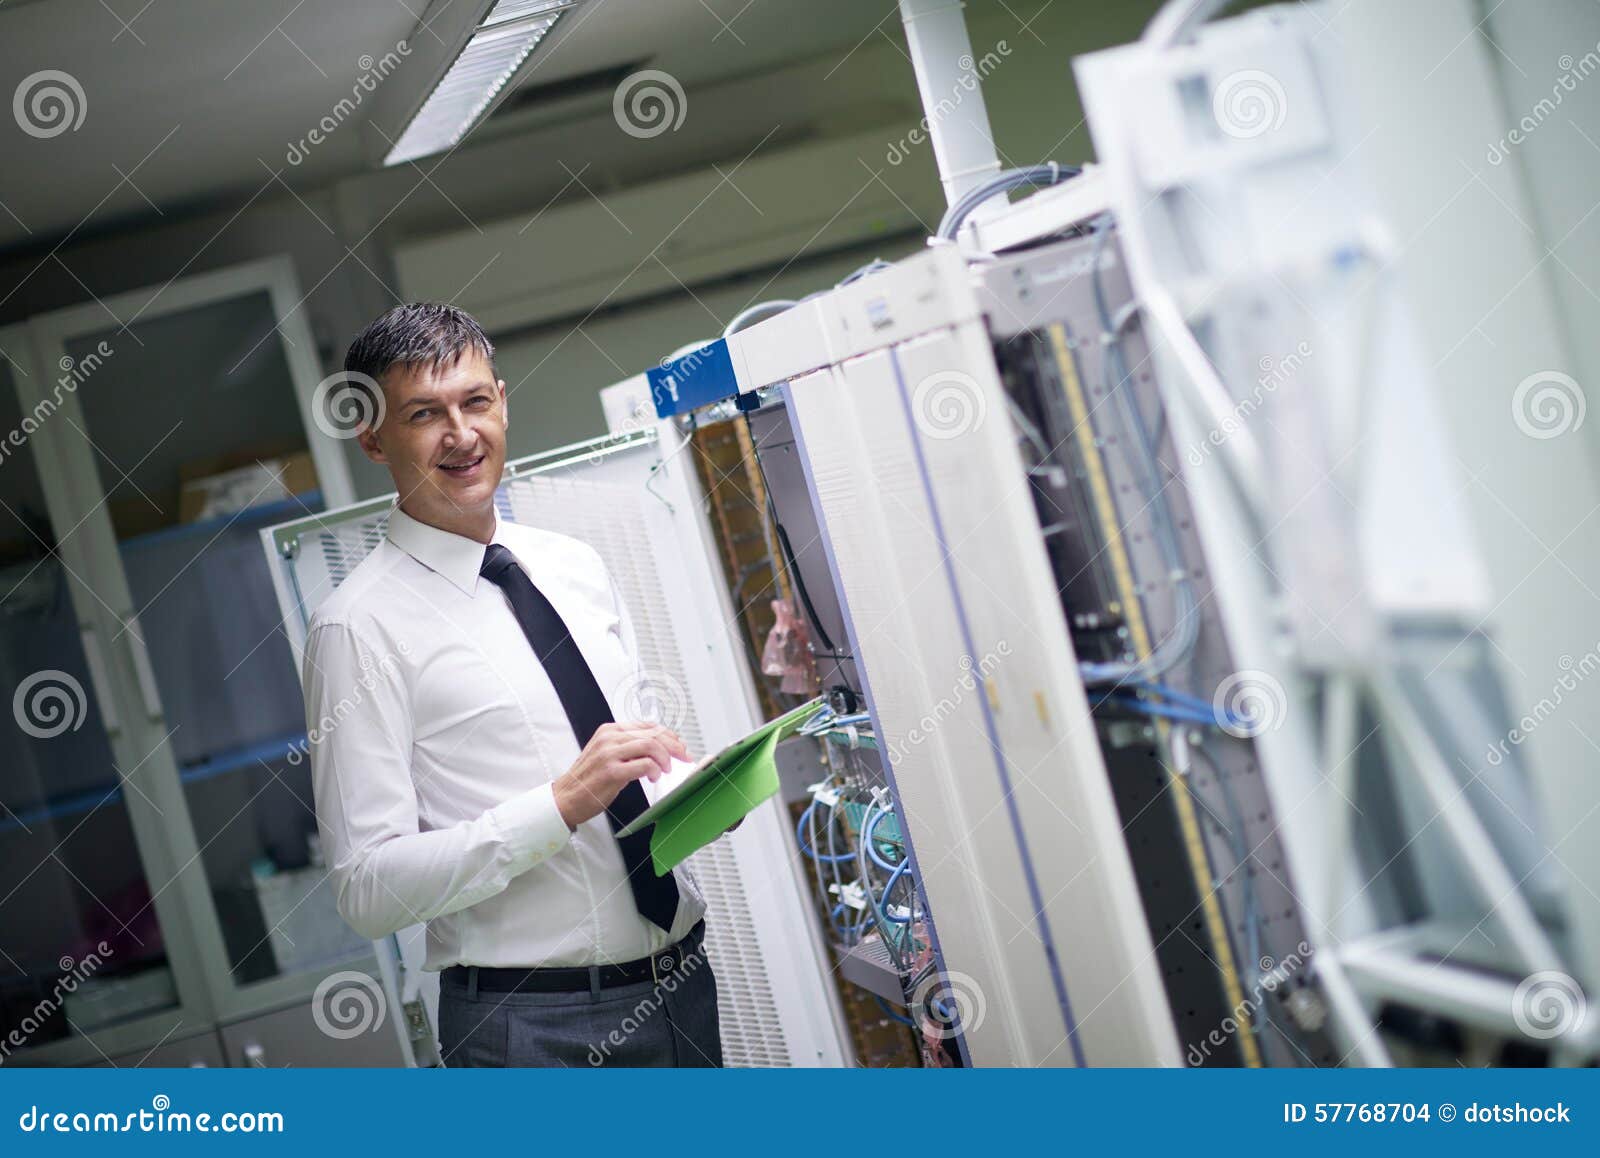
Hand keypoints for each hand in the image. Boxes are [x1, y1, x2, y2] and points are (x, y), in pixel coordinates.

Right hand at [553, 722, 688, 830]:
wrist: (566, 798)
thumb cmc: (589, 780)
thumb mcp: (608, 754)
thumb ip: (629, 748)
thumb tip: (660, 748)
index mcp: (610, 731)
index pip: (648, 726)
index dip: (669, 735)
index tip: (680, 746)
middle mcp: (609, 738)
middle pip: (653, 734)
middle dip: (674, 746)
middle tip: (684, 757)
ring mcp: (609, 754)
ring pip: (650, 745)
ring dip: (665, 758)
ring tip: (665, 770)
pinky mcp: (611, 771)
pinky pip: (644, 765)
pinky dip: (655, 770)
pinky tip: (653, 777)